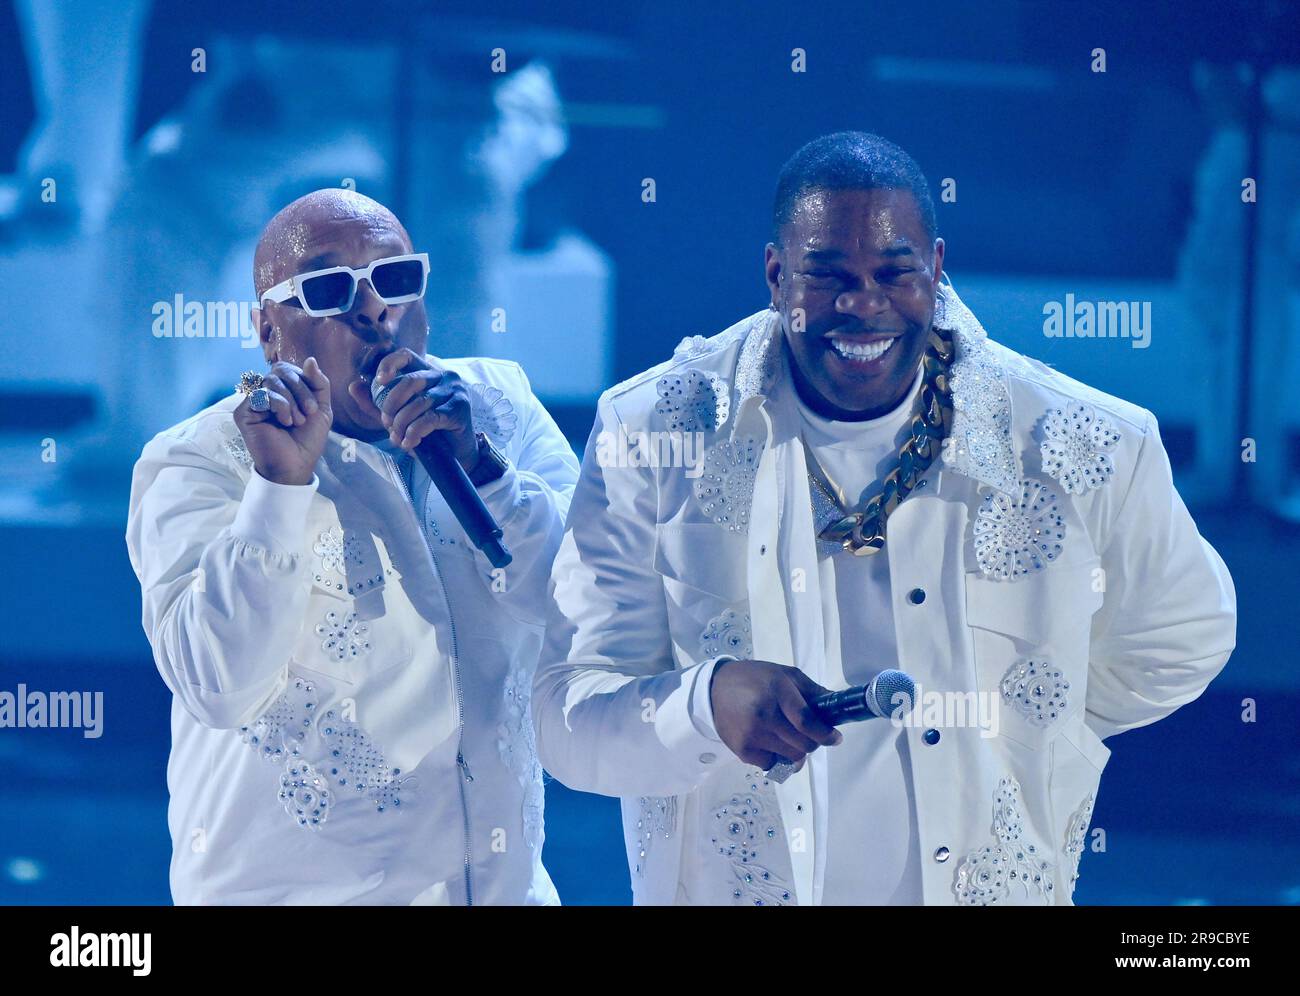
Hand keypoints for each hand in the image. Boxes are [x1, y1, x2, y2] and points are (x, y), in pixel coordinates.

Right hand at [234, 357, 332, 485]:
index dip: (305, 381)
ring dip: (290, 401)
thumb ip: (319, 383)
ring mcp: (253, 402)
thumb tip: (310, 359)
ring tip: (296, 421)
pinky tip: (283, 421)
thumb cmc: (307, 440)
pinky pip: (260, 393)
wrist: (296, 464)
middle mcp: (266, 393)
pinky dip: (278, 405)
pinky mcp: (243, 412)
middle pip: (280, 370)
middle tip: (308, 413)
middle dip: (300, 390)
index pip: (290, 369)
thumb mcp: (321, 409)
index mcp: (284, 390)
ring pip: (270, 380)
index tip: (314, 407)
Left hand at [349, 348, 478, 472]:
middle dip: (392, 404)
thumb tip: (353, 386)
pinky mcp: (460, 408)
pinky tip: (409, 443)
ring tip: (397, 438)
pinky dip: (415, 432)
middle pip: (410, 381)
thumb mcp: (397, 415)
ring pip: (419, 402)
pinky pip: (431, 418)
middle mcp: (443, 376)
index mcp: (427, 372)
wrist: (455, 453)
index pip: (406, 355)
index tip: (379, 381)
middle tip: (386, 423)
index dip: (390, 364)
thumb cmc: (427, 431)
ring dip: (402, 423)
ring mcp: (454, 391)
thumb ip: (376, 402)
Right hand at [710, 659, 841, 769]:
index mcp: (777, 692)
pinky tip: (771, 742)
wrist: (715, 689)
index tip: (835, 738)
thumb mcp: (786, 675)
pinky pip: (773, 765)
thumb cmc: (755, 679)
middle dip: (812, 742)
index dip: (825, 734)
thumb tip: (837, 709)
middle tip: (808, 734)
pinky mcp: (743, 751)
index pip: (807, 722)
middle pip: (803, 745)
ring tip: (788, 738)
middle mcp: (764, 716)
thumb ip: (813, 692)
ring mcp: (752, 736)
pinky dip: (778, 757)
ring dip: (796, 752)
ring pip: (791, 758)